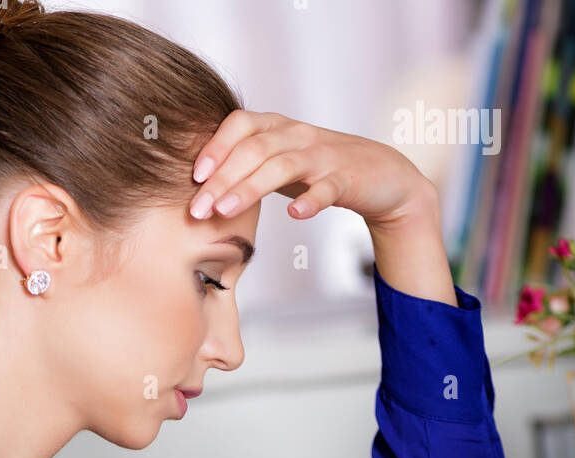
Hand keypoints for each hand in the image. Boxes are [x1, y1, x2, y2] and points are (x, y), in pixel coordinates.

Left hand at [189, 109, 433, 231]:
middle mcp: (298, 135)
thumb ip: (244, 167)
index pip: (240, 125)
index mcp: (279, 127)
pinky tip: (295, 215)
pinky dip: (311, 200)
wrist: (381, 177)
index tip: (194, 178)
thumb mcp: (279, 162)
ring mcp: (324, 156)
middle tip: (197, 210)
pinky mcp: (347, 178)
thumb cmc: (320, 171)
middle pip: (254, 149)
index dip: (215, 147)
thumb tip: (198, 187)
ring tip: (224, 212)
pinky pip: (327, 187)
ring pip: (282, 166)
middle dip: (222, 179)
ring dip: (250, 188)